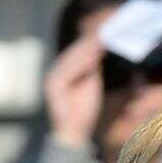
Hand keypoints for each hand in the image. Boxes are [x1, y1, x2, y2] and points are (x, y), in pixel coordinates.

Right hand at [43, 26, 105, 142]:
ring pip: (72, 57)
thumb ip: (91, 67)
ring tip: (102, 37)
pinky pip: (69, 70)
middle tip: (107, 28)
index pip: (78, 51)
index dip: (92, 40)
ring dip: (87, 47)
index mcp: (63, 70)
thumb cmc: (82, 111)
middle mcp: (56, 71)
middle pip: (75, 51)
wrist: (72, 134)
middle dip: (91, 39)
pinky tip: (93, 55)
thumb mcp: (90, 84)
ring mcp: (53, 78)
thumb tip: (100, 49)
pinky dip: (81, 61)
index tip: (108, 29)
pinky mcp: (54, 86)